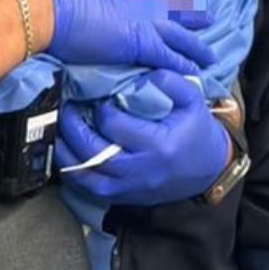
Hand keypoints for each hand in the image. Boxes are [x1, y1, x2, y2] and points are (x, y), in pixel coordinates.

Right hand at [31, 0, 216, 72]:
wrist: (49, 7)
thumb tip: (94, 3)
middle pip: (173, 5)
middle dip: (191, 14)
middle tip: (209, 18)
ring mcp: (141, 19)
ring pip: (178, 32)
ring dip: (195, 43)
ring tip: (209, 53)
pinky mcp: (138, 42)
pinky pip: (168, 54)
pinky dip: (183, 62)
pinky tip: (194, 69)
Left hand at [56, 70, 228, 204]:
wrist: (208, 170)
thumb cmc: (197, 132)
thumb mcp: (193, 101)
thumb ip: (170, 82)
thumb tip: (142, 73)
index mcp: (158, 146)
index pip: (115, 125)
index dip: (100, 108)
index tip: (98, 97)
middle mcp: (140, 170)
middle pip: (93, 150)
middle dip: (73, 126)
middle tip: (66, 107)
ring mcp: (128, 187)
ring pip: (84, 173)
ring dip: (65, 150)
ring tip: (60, 127)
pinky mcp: (122, 197)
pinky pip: (87, 187)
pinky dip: (71, 169)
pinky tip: (65, 151)